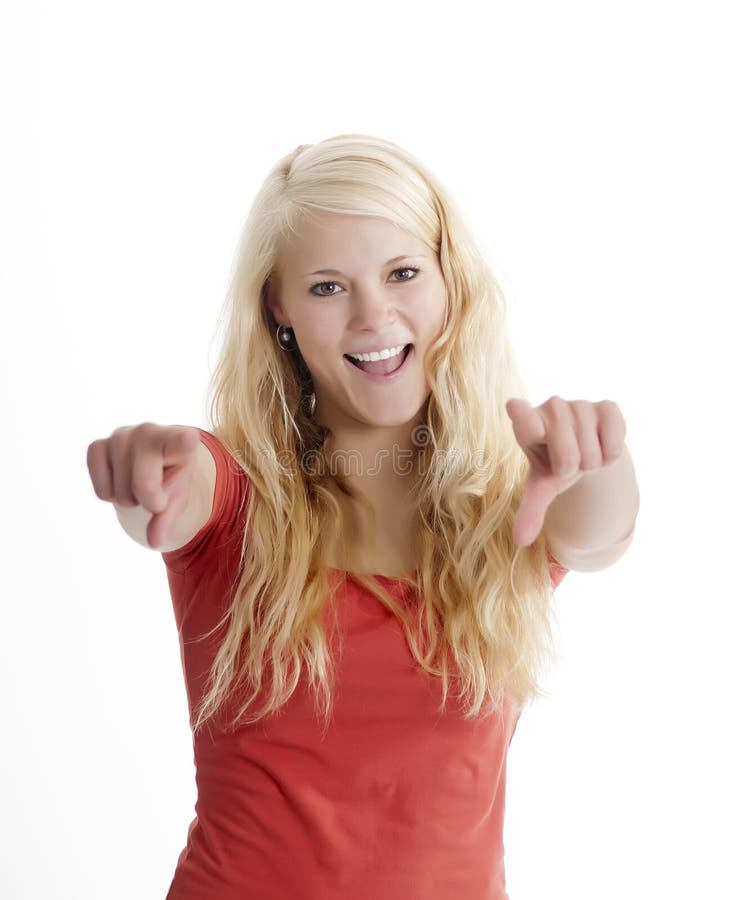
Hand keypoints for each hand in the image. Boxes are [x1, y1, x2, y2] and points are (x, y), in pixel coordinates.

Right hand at [87, 423, 200, 548]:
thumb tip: (154, 541)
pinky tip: (120, 480)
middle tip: (155, 489)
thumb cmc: (171, 478)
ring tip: (138, 482)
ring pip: (119, 492)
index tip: (188, 439)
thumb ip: (168, 518)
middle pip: (142, 486)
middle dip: (148, 501)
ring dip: (129, 499)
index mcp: (181, 439)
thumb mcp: (178, 497)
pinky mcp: (97, 445)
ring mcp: (120, 435)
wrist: (152, 462)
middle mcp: (149, 430)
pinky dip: (109, 495)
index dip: (182, 442)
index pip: (182, 441)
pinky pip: (101, 491)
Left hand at [505, 396, 626, 547]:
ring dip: (591, 463)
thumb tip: (520, 541)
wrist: (584, 446)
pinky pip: (615, 442)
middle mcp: (551, 407)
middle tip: (568, 462)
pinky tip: (601, 444)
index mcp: (526, 425)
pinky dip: (611, 454)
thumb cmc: (555, 464)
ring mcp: (579, 404)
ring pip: (591, 454)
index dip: (523, 416)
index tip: (515, 408)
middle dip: (572, 471)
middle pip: (567, 458)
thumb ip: (530, 509)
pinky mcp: (607, 406)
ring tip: (584, 453)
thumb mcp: (541, 486)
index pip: (523, 417)